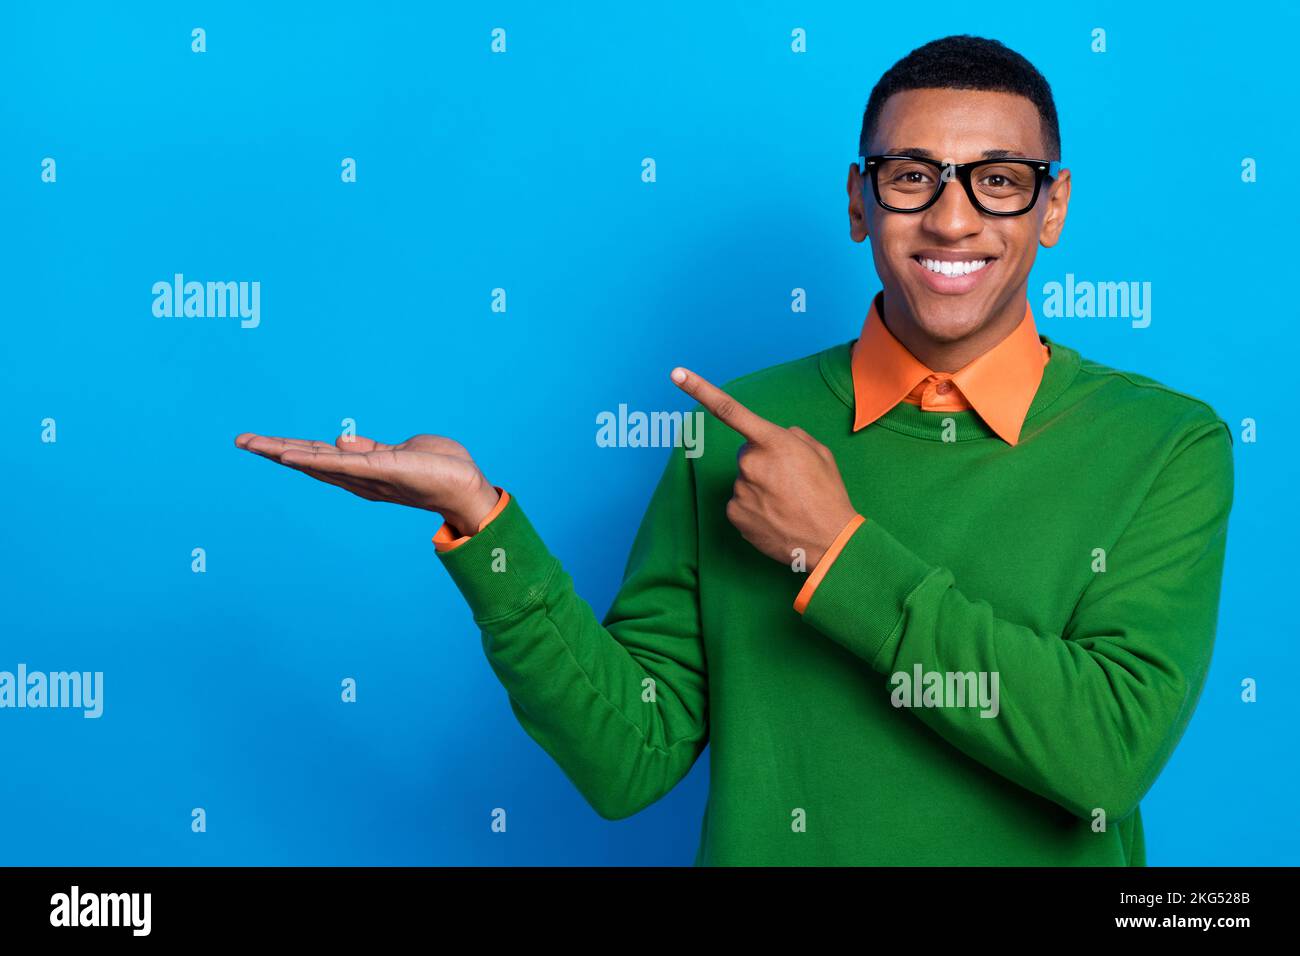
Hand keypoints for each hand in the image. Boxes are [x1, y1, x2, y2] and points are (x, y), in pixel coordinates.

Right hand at [233, 432, 499, 535]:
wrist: (465, 484)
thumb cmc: (438, 468)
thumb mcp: (399, 452)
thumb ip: (368, 449)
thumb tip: (339, 440)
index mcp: (361, 471)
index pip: (317, 457)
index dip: (288, 448)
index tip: (259, 441)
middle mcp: (357, 478)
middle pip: (308, 461)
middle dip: (273, 450)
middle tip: (240, 440)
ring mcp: (365, 475)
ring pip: (316, 462)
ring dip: (283, 452)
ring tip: (253, 444)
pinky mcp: (378, 470)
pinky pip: (339, 465)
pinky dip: (313, 460)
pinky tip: (289, 455)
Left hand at [670, 367, 858, 568]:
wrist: (829, 542)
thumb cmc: (828, 495)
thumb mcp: (819, 453)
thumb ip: (792, 437)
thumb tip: (777, 437)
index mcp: (772, 441)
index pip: (729, 410)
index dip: (700, 389)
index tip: (676, 373)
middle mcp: (750, 463)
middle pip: (746, 454)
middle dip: (763, 462)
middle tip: (789, 482)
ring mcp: (739, 489)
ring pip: (744, 480)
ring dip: (760, 487)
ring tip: (786, 502)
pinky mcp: (733, 514)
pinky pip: (739, 502)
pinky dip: (754, 508)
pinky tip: (775, 517)